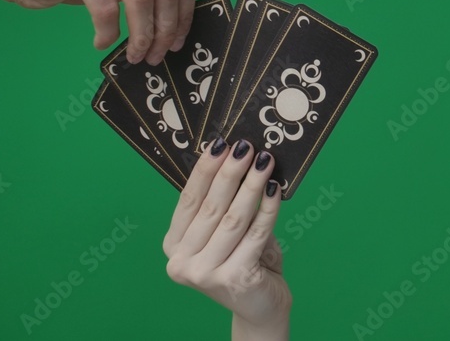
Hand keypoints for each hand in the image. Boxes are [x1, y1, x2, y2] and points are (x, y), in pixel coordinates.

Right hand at [163, 138, 290, 339]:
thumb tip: (236, 156)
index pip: (189, 199)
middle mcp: (182, 262)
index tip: (221, 143)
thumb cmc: (243, 261)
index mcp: (174, 245)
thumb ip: (222, 204)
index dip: (205, 169)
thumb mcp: (224, 232)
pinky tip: (275, 189)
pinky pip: (256, 234)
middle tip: (248, 146)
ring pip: (233, 219)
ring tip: (266, 162)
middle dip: (231, 172)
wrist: (259, 306)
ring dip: (252, 185)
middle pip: (211, 207)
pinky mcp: (234, 279)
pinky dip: (268, 208)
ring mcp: (205, 274)